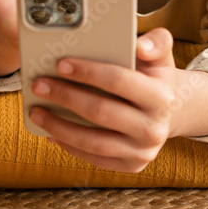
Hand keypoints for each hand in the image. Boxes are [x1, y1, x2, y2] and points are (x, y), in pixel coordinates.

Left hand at [28, 28, 180, 172]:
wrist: (170, 112)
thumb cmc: (154, 77)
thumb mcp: (161, 55)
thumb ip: (157, 41)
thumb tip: (140, 45)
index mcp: (162, 97)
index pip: (119, 81)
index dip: (88, 72)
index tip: (60, 64)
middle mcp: (155, 128)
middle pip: (101, 112)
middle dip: (65, 97)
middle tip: (39, 84)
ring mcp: (143, 152)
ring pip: (93, 141)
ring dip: (59, 126)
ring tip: (36, 111)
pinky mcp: (131, 167)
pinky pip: (93, 157)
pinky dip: (68, 144)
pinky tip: (50, 130)